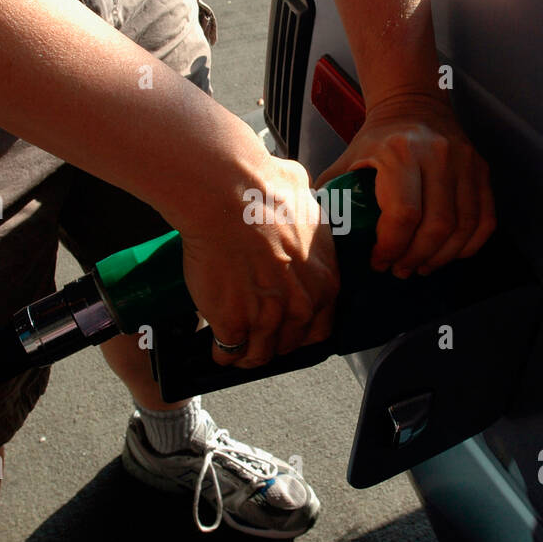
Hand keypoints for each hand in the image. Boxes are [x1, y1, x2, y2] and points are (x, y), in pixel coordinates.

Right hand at [178, 154, 339, 367]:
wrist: (227, 194)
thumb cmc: (263, 187)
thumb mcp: (305, 199)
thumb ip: (307, 212)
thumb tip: (298, 195)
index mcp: (325, 279)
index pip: (322, 326)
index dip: (302, 329)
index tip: (289, 327)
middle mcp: (302, 305)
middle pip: (291, 344)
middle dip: (275, 342)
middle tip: (259, 334)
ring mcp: (267, 318)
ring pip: (260, 355)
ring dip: (248, 352)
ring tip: (236, 345)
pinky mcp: (233, 322)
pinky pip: (228, 351)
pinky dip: (221, 352)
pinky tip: (217, 346)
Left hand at [316, 93, 495, 277]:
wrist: (413, 103)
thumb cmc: (377, 140)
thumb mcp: (347, 159)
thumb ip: (331, 193)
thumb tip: (316, 232)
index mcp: (399, 153)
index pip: (404, 215)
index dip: (392, 247)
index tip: (379, 260)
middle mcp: (437, 156)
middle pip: (437, 226)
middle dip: (416, 257)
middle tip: (400, 269)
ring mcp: (464, 162)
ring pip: (463, 226)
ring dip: (442, 256)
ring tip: (421, 266)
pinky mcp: (481, 169)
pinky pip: (485, 218)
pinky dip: (470, 245)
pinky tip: (449, 254)